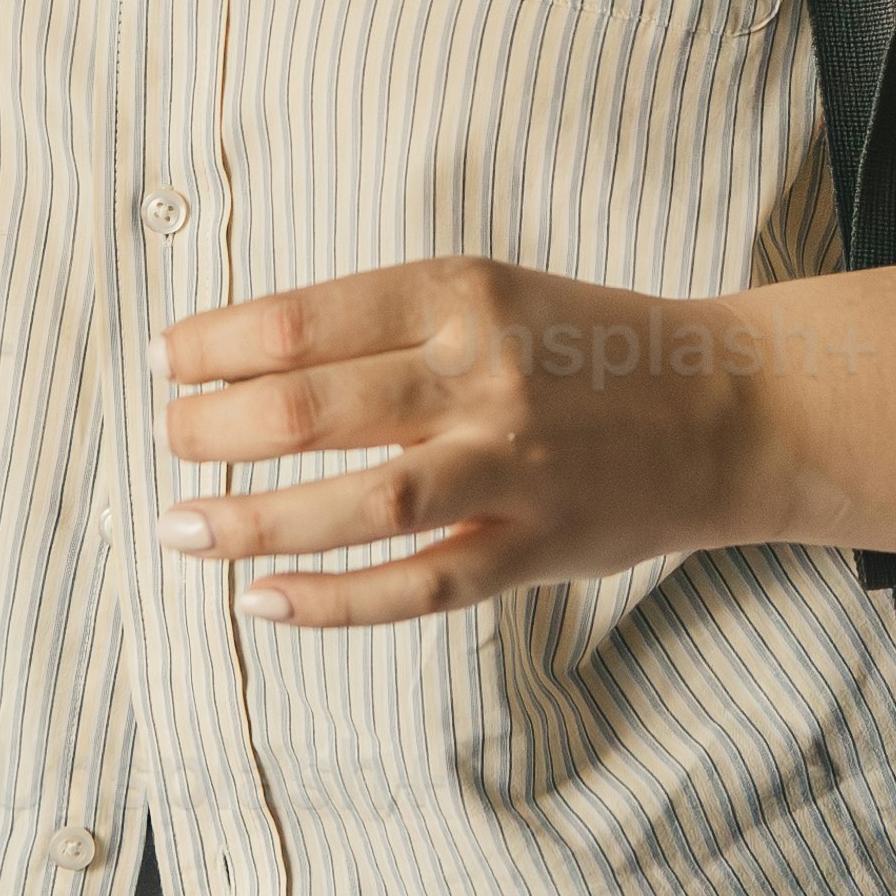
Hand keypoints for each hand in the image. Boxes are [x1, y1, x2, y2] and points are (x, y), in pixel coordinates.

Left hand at [155, 263, 777, 626]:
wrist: (731, 404)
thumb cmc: (587, 347)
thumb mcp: (493, 295)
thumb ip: (389, 326)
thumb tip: (249, 362)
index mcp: (464, 293)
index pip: (305, 320)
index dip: (215, 343)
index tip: (164, 359)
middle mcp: (484, 376)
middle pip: (312, 407)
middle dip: (214, 428)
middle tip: (166, 437)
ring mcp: (511, 468)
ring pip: (358, 505)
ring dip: (251, 520)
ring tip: (181, 526)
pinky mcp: (536, 548)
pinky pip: (418, 586)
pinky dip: (333, 602)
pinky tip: (264, 601)